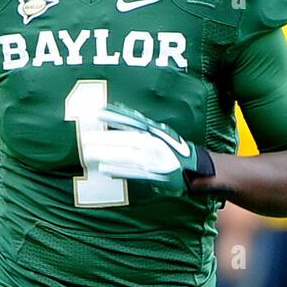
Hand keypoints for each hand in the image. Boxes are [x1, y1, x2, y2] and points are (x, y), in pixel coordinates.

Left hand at [89, 102, 214, 196]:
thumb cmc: (179, 153)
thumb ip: (145, 129)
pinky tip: (104, 169)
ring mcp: (155, 159)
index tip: (97, 112)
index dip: (115, 115)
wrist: (201, 170)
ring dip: (107, 153)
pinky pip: (134, 172)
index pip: (133, 121)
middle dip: (104, 138)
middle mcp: (155, 143)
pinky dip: (119, 170)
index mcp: (156, 132)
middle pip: (125, 138)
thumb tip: (125, 121)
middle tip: (84, 138)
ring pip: (127, 154)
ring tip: (88, 153)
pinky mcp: (156, 174)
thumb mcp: (163, 135)